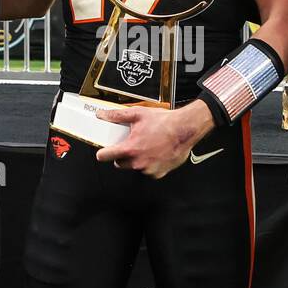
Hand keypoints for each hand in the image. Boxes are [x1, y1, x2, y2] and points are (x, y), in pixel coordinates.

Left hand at [94, 100, 214, 178]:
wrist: (185, 129)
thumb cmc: (164, 122)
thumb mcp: (138, 114)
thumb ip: (117, 115)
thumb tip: (102, 114)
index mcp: (130, 148)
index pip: (106, 156)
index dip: (103, 153)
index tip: (103, 152)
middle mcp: (138, 162)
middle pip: (119, 164)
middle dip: (122, 156)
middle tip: (131, 145)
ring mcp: (149, 169)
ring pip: (134, 167)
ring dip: (137, 160)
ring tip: (147, 147)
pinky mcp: (159, 173)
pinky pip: (149, 171)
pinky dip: (150, 165)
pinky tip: (155, 154)